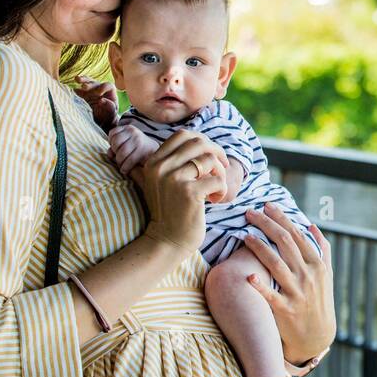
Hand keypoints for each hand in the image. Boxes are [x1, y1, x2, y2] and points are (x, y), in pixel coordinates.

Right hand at [75, 75, 119, 130]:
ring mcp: (90, 90)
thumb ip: (110, 106)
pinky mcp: (82, 94)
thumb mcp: (112, 112)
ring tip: (77, 79)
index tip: (98, 94)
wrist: (102, 120)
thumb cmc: (110, 115)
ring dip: (82, 80)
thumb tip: (102, 100)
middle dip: (89, 84)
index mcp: (110, 91)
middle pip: (95, 83)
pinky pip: (77, 90)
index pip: (107, 85)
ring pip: (86, 82)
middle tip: (84, 87)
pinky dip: (74, 90)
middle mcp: (100, 88)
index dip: (103, 88)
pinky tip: (70, 91)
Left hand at [107, 124, 159, 175]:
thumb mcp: (126, 143)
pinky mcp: (143, 150)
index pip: (112, 133)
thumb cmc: (138, 149)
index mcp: (128, 128)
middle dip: (115, 153)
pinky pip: (129, 160)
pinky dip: (125, 167)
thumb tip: (109, 154)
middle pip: (116, 143)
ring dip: (119, 161)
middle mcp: (133, 132)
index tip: (116, 150)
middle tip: (119, 159)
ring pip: (121, 152)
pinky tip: (125, 170)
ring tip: (122, 165)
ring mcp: (139, 140)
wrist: (156, 152)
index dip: (111, 143)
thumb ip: (115, 147)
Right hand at [131, 131, 228, 256]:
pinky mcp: (189, 193)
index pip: (183, 135)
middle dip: (217, 152)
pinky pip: (218, 180)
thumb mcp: (162, 182)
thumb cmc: (170, 211)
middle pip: (199, 142)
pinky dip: (222, 189)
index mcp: (154, 162)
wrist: (166, 241)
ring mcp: (173, 179)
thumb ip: (172, 161)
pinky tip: (214, 200)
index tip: (211, 156)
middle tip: (222, 167)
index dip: (203, 141)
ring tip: (216, 187)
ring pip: (210, 159)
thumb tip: (196, 139)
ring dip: (221, 172)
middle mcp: (160, 167)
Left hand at [238, 203, 334, 364]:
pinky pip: (272, 297)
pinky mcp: (286, 310)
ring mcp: (298, 292)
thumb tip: (310, 225)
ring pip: (276, 264)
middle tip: (250, 213)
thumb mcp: (326, 274)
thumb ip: (321, 248)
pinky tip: (248, 277)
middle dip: (266, 225)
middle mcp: (308, 275)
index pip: (297, 234)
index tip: (266, 206)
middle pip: (285, 243)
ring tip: (245, 235)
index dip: (281, 218)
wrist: (317, 335)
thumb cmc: (319, 300)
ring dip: (259, 248)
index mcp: (317, 264)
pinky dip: (261, 287)